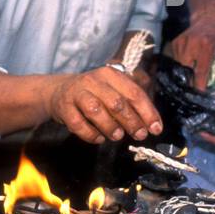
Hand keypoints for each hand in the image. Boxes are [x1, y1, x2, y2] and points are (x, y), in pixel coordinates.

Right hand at [47, 66, 163, 144]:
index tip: (156, 129)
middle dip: (131, 121)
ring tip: (117, 136)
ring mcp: (77, 93)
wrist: (59, 91)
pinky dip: (90, 134)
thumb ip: (132, 104)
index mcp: (110, 75)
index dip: (147, 112)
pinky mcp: (64, 108)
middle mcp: (93, 81)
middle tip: (139, 135)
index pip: (134, 93)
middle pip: (116, 102)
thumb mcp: (113, 90)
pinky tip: (99, 138)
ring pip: (96, 110)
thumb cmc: (94, 94)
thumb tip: (152, 124)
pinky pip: (78, 124)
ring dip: (110, 127)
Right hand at [167, 16, 214, 90]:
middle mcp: (191, 43)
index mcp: (206, 46)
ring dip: (183, 75)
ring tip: (188, 83)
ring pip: (179, 66)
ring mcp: (181, 42)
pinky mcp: (175, 42)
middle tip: (192, 93)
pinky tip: (186, 69)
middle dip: (189, 83)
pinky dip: (181, 66)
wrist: (209, 17)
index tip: (199, 95)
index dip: (199, 85)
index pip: (200, 71)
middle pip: (186, 70)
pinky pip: (176, 60)